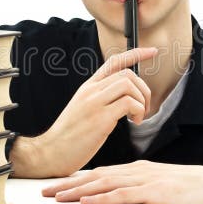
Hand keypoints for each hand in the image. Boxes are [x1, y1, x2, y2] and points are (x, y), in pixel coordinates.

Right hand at [11, 47, 158, 177]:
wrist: (50, 153)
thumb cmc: (69, 136)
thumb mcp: (83, 109)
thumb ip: (100, 100)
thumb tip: (124, 99)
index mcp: (88, 87)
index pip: (114, 61)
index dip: (136, 53)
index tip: (152, 51)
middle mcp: (91, 91)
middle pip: (127, 74)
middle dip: (143, 89)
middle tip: (143, 108)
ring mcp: (94, 104)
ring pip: (129, 85)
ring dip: (142, 101)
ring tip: (137, 118)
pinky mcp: (100, 119)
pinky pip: (129, 104)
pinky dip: (138, 112)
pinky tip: (134, 123)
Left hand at [41, 160, 202, 203]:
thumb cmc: (193, 187)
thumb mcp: (161, 186)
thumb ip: (141, 188)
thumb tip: (122, 197)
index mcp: (138, 169)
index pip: (102, 173)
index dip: (77, 179)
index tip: (58, 185)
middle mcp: (137, 170)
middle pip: (96, 176)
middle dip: (69, 184)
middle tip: (45, 190)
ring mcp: (145, 179)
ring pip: (104, 183)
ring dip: (78, 190)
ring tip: (57, 196)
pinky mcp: (154, 191)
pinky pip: (123, 194)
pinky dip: (103, 197)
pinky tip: (87, 201)